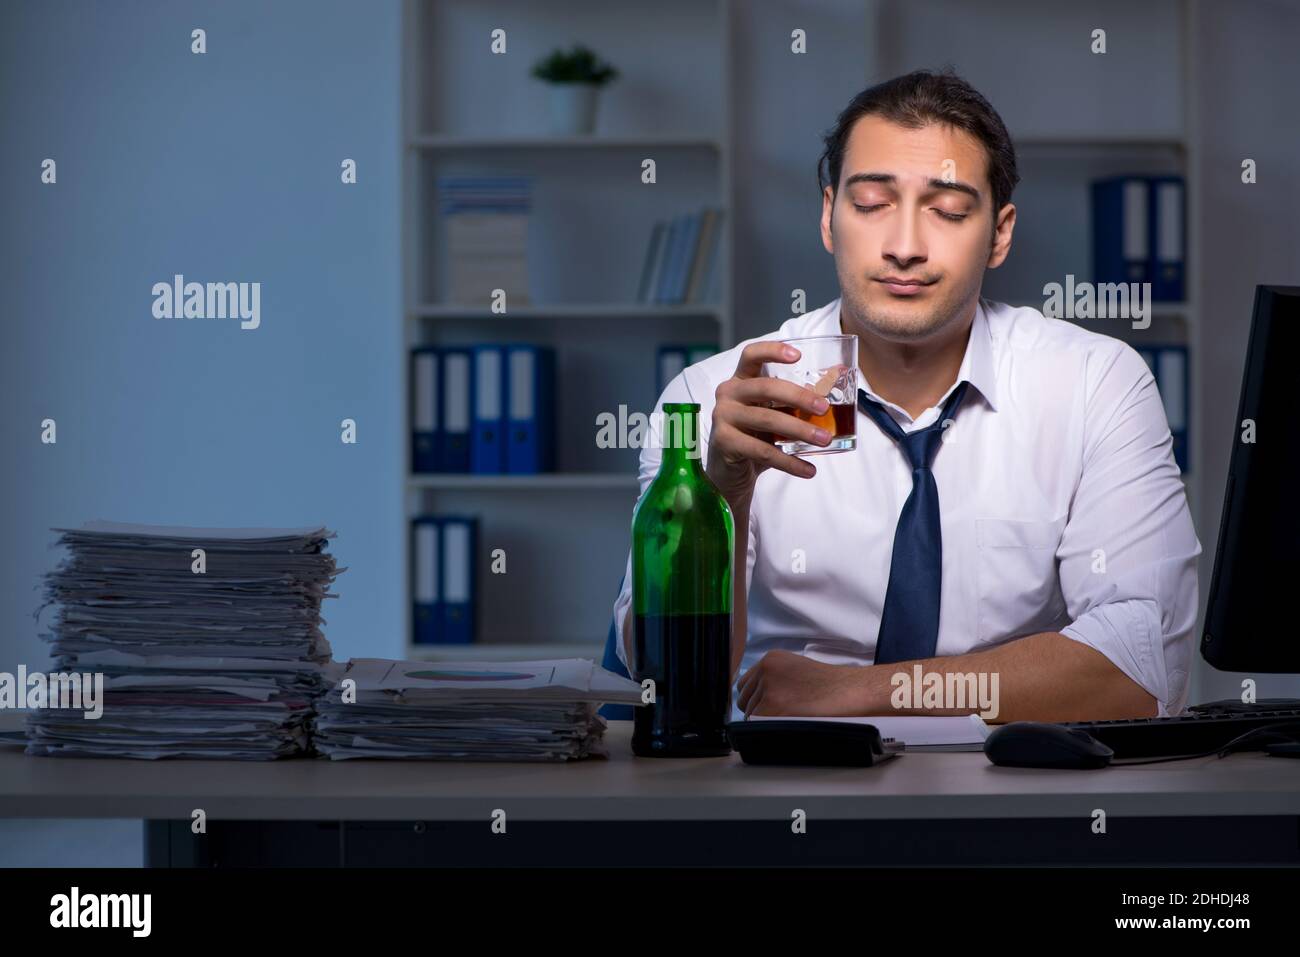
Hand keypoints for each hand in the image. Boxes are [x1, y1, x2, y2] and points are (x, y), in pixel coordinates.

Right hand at [706, 341, 832, 508]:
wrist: (731, 473)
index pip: (751, 355)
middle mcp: (728, 394)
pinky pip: (762, 451)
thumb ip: (798, 399)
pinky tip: (809, 470)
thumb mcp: (776, 414)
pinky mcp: (724, 443)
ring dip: (800, 431)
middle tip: (825, 408)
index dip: (772, 351)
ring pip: (767, 420)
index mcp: (741, 380)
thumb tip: (840, 375)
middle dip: (799, 397)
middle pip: (765, 388)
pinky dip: (789, 462)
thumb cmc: (756, 437)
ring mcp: (723, 418)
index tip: (798, 355)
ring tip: (825, 441)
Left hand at [736, 650, 868, 716]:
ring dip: (765, 722)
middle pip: (744, 700)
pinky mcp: (773, 705)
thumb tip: (756, 700)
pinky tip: (789, 724)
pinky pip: (758, 725)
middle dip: (757, 711)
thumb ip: (773, 679)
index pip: (745, 684)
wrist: (849, 690)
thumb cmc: (831, 685)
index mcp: (771, 659)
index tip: (764, 708)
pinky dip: (769, 730)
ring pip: (750, 715)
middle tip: (780, 716)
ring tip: (790, 718)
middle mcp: (766, 669)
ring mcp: (768, 686)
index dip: (754, 700)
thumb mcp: (796, 670)